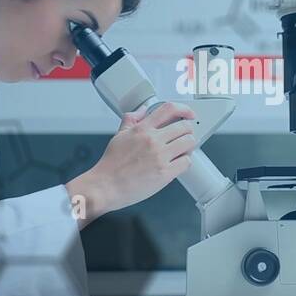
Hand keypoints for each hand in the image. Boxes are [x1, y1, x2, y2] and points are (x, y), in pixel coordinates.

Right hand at [65, 102, 195, 225]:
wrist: (106, 186)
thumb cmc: (111, 165)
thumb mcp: (119, 135)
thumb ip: (132, 119)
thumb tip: (143, 110)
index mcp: (142, 129)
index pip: (169, 109)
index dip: (184, 109)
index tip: (189, 114)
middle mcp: (153, 140)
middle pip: (185, 127)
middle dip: (188, 131)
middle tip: (186, 135)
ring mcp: (160, 157)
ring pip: (189, 143)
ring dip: (189, 146)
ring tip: (182, 150)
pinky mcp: (165, 173)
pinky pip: (186, 162)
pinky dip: (185, 162)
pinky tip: (178, 163)